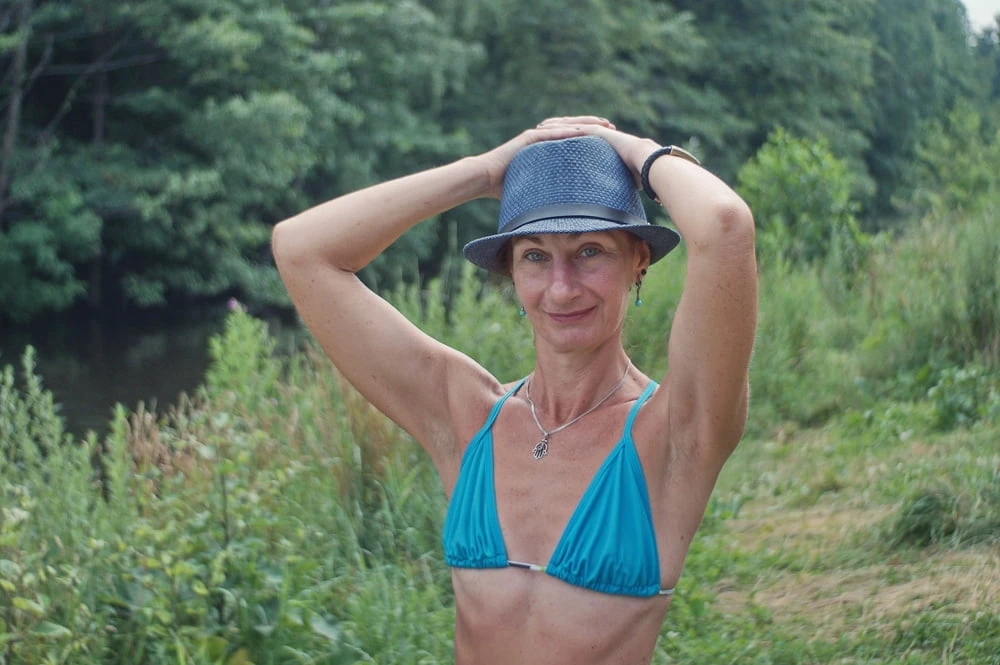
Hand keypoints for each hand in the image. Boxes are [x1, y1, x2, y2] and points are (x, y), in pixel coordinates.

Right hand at [475, 116, 615, 197]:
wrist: (486, 178)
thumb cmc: (507, 187)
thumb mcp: (535, 189)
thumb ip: (549, 193)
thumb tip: (565, 212)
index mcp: (546, 147)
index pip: (572, 136)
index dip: (590, 135)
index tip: (609, 137)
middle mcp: (542, 138)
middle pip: (572, 127)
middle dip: (592, 125)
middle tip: (611, 126)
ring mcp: (535, 136)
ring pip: (564, 126)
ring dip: (583, 124)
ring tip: (601, 125)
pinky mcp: (528, 139)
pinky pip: (549, 134)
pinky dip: (564, 133)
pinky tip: (578, 132)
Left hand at [542, 117, 662, 182]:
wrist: (646, 163)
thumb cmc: (639, 174)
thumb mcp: (621, 180)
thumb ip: (614, 187)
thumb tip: (613, 206)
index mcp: (601, 144)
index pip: (579, 138)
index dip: (565, 138)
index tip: (551, 142)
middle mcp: (597, 135)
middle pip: (571, 129)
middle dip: (555, 129)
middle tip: (539, 131)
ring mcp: (597, 131)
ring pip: (570, 125)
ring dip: (553, 126)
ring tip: (539, 127)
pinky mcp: (596, 132)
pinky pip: (573, 127)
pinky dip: (559, 128)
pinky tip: (547, 129)